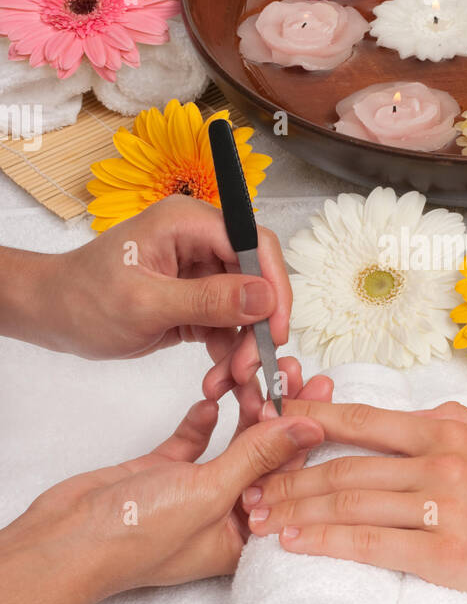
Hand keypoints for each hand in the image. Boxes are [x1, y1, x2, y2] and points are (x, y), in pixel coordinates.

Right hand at [0, 395, 326, 603]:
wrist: (66, 540)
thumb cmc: (137, 537)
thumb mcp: (210, 493)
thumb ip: (258, 456)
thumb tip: (308, 427)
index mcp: (246, 536)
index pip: (291, 478)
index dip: (308, 436)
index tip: (326, 396)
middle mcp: (225, 515)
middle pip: (266, 456)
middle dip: (282, 414)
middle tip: (299, 371)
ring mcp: (194, 492)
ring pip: (233, 443)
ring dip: (247, 409)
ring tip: (264, 373)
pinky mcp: (164, 472)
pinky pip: (195, 440)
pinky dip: (205, 417)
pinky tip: (216, 395)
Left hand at [16, 196, 290, 386]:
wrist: (53, 315)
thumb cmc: (83, 299)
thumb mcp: (145, 303)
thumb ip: (207, 300)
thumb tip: (265, 297)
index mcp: (188, 223)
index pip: (254, 244)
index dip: (274, 286)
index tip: (275, 330)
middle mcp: (200, 241)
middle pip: (256, 280)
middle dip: (256, 327)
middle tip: (246, 370)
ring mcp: (200, 271)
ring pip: (247, 309)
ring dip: (242, 348)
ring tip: (226, 381)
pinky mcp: (197, 299)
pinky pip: (229, 325)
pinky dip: (228, 353)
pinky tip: (216, 377)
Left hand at [239, 400, 466, 603]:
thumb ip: (457, 425)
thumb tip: (413, 416)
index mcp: (450, 430)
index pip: (364, 420)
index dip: (309, 423)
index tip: (270, 427)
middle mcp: (441, 460)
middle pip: (343, 466)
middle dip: (286, 477)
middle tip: (250, 489)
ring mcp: (443, 506)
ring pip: (348, 501)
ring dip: (295, 510)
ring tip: (259, 520)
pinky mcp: (445, 553)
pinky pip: (370, 543)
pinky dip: (326, 541)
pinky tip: (296, 544)